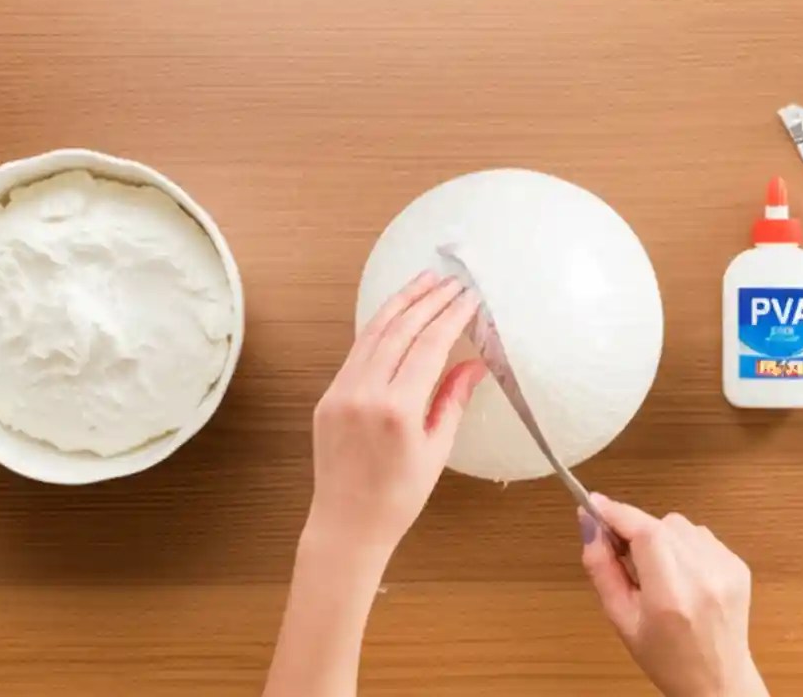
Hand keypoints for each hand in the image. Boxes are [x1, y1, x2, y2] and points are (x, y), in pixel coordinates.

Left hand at [308, 270, 486, 551]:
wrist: (346, 524)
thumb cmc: (397, 497)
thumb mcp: (437, 450)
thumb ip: (453, 400)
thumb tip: (474, 364)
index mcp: (397, 410)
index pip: (429, 346)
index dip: (451, 317)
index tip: (469, 298)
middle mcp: (364, 394)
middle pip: (400, 330)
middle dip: (427, 299)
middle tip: (449, 279)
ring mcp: (341, 392)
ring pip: (372, 333)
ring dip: (400, 303)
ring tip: (423, 282)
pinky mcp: (328, 396)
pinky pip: (356, 352)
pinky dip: (378, 327)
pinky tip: (395, 314)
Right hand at [580, 495, 766, 696]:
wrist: (717, 681)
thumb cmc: (664, 656)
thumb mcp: (620, 618)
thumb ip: (601, 568)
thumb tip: (588, 523)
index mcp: (671, 596)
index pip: (644, 532)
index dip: (617, 513)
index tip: (593, 505)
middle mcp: (704, 576)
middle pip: (660, 524)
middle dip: (636, 531)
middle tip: (626, 558)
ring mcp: (726, 568)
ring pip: (680, 526)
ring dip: (662, 539)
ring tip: (659, 573)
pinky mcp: (739, 565)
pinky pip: (700, 536)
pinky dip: (684, 547)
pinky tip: (683, 576)